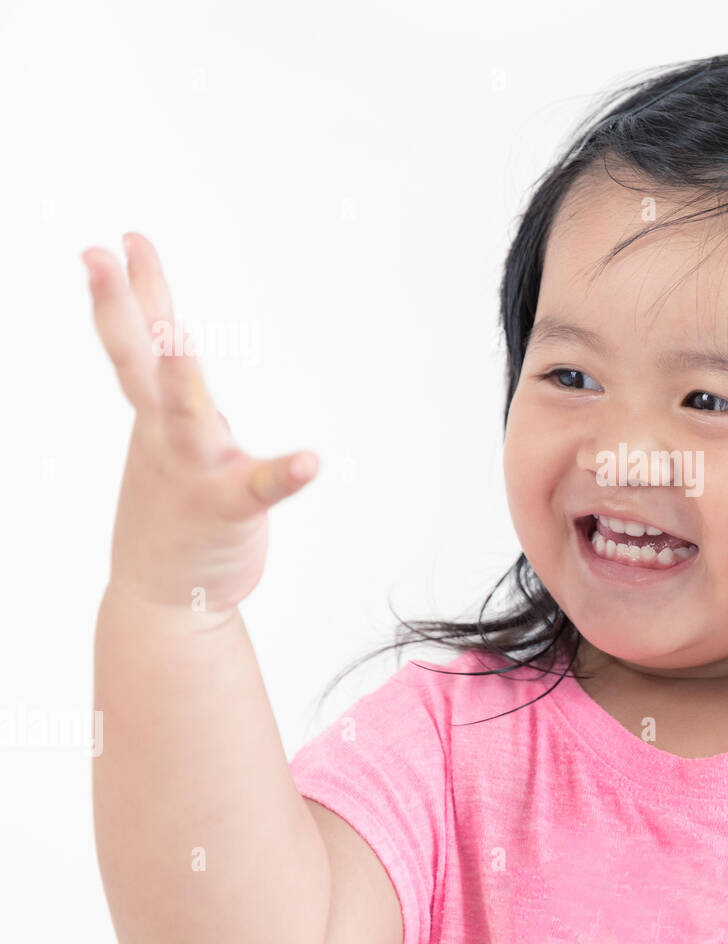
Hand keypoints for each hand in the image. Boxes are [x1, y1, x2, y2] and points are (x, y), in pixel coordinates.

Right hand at [86, 232, 317, 615]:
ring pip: (186, 416)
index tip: (120, 242)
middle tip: (98, 255)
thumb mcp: (169, 444)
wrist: (164, 597)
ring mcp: (193, 468)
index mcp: (155, 416)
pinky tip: (310, 460)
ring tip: (180, 340)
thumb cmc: (173, 513)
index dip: (130, 292)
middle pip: (139, 361)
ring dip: (181, 379)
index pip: (139, 343)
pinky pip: (258, 486)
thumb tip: (177, 359)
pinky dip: (284, 473)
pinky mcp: (227, 507)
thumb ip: (178, 400)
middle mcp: (167, 434)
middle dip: (120, 307)